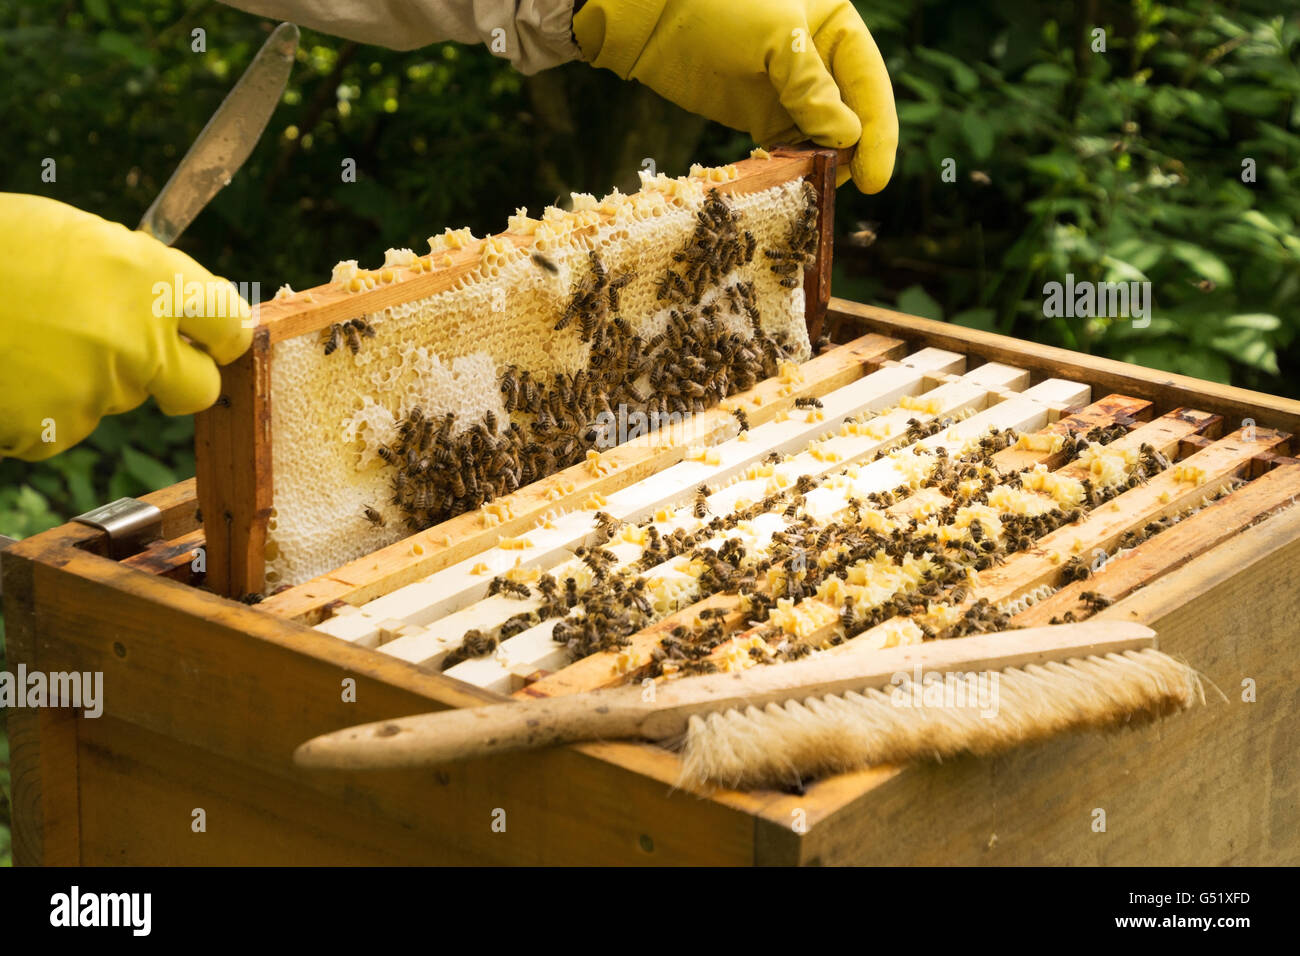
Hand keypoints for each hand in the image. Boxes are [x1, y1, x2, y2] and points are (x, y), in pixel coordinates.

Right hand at [0, 194, 251, 460]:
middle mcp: (138, 340)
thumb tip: (168, 305)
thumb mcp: (74, 238)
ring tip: (28, 342)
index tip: (210, 339)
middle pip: (199, 388)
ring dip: (86, 383)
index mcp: (150, 280)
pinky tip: (7, 370)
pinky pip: (62, 428)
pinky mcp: (53, 431)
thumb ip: (134, 279)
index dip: (220, 336)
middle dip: (178, 379)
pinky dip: (38, 409)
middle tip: (134, 358)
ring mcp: (97, 391)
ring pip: (118, 402)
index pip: (231, 325)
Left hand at [574, 0, 897, 192]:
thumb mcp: (775, 37)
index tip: (873, 180)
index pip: (869, 82)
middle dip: (852, 153)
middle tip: (843, 187)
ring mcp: (790, 90)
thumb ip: (812, 86)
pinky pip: (789, 147)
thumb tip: (846, 137)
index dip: (878, 132)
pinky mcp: (762, 115)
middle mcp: (820, 60)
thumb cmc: (717, 8)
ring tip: (815, 188)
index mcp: (835, 26)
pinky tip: (791, 183)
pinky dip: (793, 166)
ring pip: (823, 137)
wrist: (652, 18)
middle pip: (852, 115)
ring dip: (823, 164)